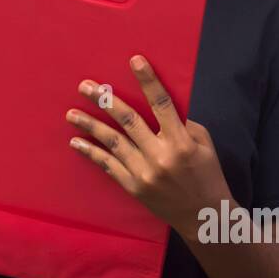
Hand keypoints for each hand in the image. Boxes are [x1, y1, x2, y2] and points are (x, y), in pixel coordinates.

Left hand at [66, 54, 231, 236]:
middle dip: (105, 100)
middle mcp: (160, 155)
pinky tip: (76, 142)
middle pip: (128, 120)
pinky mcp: (134, 187)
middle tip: (85, 86)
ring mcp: (144, 173)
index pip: (162, 103)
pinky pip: (108, 166)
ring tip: (71, 113)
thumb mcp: (204, 145)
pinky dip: (91, 153)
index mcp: (181, 141)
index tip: (135, 60)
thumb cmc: (207, 175)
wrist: (204, 217)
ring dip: (90, 126)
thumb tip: (160, 105)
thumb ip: (184, 124)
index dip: (148, 80)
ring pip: (113, 143)